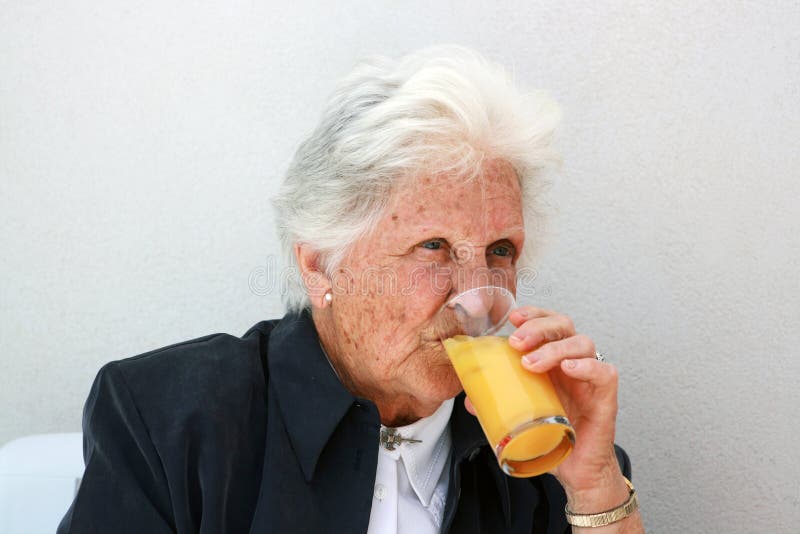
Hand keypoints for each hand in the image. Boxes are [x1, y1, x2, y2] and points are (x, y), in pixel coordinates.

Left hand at [463, 306, 627, 509]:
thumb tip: (469, 398)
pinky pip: (604, 371)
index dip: (533, 314)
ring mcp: (590, 378)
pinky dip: (587, 366)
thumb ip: (496, 401)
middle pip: (564, 325)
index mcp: (553, 360)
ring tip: (532, 362)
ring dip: (555, 347)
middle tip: (517, 341)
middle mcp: (573, 362)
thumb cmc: (551, 436)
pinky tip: (569, 369)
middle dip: (539, 327)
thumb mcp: (519, 414)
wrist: (575, 469)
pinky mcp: (605, 396)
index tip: (513, 318)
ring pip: (582, 343)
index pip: (548, 322)